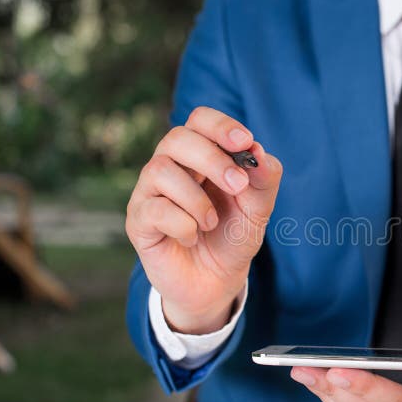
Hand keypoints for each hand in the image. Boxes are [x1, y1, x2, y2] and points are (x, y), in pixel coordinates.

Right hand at [126, 106, 282, 333]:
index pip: (199, 119)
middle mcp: (170, 166)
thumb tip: (258, 151)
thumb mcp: (259, 208)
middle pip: (177, 138)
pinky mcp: (138, 222)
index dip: (220, 125)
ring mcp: (149, 192)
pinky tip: (192, 238)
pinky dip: (183, 225)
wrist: (217, 282)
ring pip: (160, 170)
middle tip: (238, 186)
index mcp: (200, 154)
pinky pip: (155, 209)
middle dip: (212, 159)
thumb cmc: (233, 236)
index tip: (244, 142)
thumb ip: (263, 180)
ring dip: (197, 199)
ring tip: (211, 222)